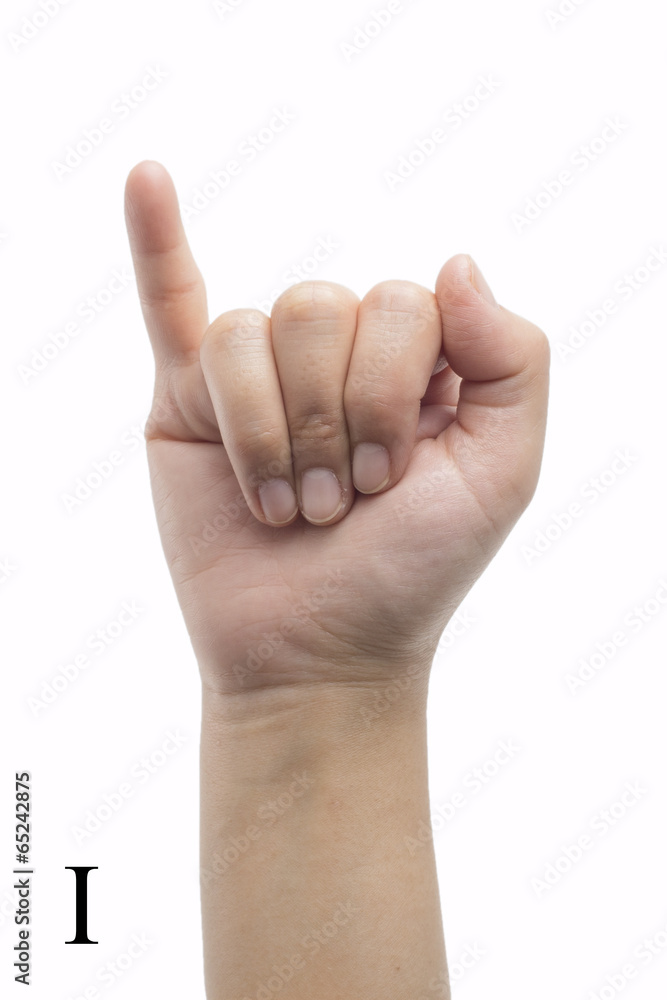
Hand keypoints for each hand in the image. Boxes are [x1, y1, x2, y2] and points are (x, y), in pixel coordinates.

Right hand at [124, 160, 549, 694]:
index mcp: (415, 359)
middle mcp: (337, 353)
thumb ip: (511, 360)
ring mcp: (259, 373)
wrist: (317, 652)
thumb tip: (455, 262)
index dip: (395, 390)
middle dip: (331, 420)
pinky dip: (153, 238)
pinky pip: (170, 301)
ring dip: (270, 436)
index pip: (406, 301)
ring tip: (286, 505)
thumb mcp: (500, 470)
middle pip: (321, 307)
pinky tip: (146, 179)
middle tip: (335, 502)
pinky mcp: (187, 400)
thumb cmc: (409, 571)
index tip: (394, 482)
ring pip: (251, 332)